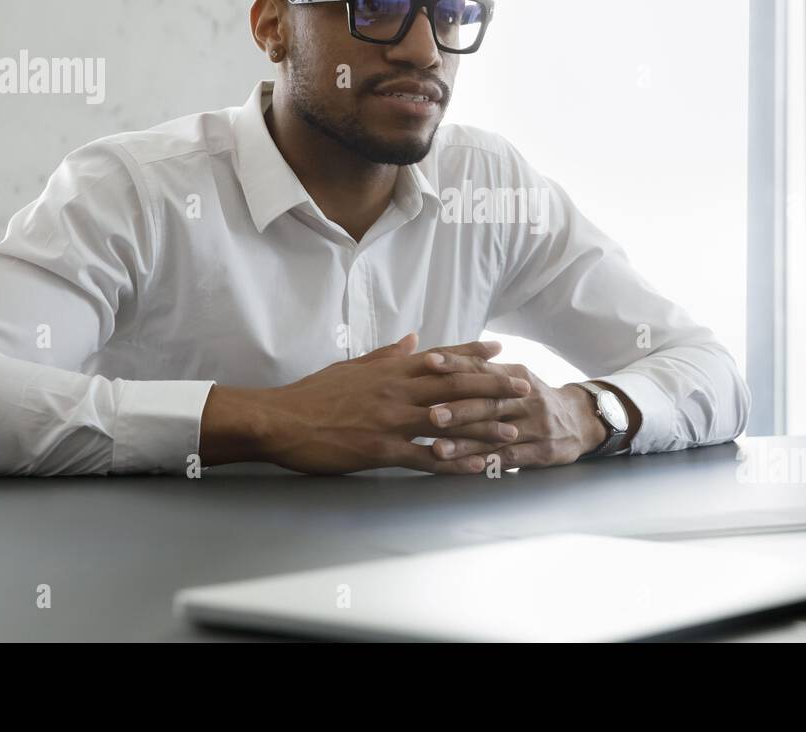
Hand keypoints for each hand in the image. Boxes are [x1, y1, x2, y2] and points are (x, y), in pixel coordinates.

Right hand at [201, 333, 531, 474]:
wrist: (281, 419)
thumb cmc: (314, 393)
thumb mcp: (353, 366)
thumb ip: (387, 355)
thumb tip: (414, 339)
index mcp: (391, 370)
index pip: (441, 357)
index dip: (473, 352)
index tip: (500, 347)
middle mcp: (398, 390)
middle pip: (456, 386)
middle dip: (493, 386)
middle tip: (523, 387)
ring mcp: (392, 421)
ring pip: (448, 421)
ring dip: (484, 427)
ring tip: (514, 431)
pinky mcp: (382, 450)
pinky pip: (426, 456)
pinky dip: (454, 462)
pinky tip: (476, 467)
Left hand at [421, 355, 607, 468]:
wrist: (579, 420)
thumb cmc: (533, 398)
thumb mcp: (515, 377)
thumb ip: (482, 369)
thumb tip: (438, 357)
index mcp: (515, 375)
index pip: (482, 367)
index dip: (456, 364)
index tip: (429, 362)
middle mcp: (526, 398)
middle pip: (489, 403)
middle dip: (458, 410)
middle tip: (430, 414)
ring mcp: (535, 426)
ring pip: (496, 435)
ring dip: (466, 444)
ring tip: (437, 449)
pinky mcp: (541, 451)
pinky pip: (511, 458)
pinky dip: (488, 463)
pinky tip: (467, 469)